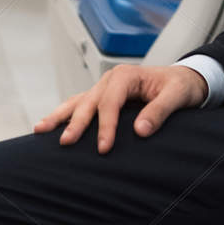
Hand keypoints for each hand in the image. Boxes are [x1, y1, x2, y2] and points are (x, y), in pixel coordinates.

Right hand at [34, 64, 208, 153]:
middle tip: (66, 143)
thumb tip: (140, 130)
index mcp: (126, 76)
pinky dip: (64, 114)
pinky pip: (79, 104)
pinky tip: (50, 125)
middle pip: (88, 102)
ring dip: (59, 116)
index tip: (104, 148)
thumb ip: (159, 111)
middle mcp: (110, 79)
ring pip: (77, 102)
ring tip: (40, 130)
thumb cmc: (180, 86)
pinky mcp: (102, 96)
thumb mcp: (177, 97)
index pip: (110, 102)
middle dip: (76, 123)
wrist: (183, 79)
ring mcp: (103, 87)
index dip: (106, 126)